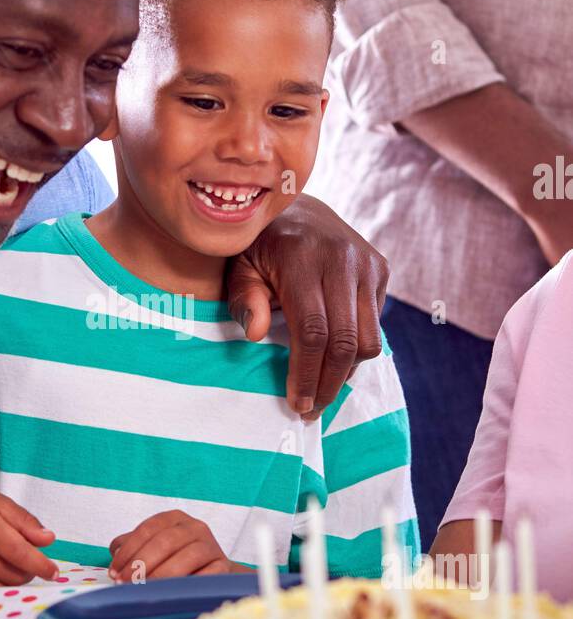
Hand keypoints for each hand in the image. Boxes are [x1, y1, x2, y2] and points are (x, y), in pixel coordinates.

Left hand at [108, 511, 234, 581]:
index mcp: (174, 518)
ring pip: (187, 557)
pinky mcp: (223, 566)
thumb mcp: (153, 547)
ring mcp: (211, 546)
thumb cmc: (176, 559)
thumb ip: (132, 545)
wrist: (212, 572)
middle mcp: (195, 527)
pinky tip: (172, 594)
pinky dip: (188, 584)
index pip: (148, 529)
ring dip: (162, 575)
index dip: (129, 551)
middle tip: (126, 583)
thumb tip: (115, 550)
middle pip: (166, 541)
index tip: (115, 571)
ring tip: (145, 589)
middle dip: (142, 564)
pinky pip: (207, 575)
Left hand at [227, 194, 387, 418]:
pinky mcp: (380, 268)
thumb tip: (256, 334)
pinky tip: (333, 359)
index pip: (312, 330)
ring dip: (347, 372)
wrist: (296, 208)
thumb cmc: (258, 246)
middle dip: (329, 384)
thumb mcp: (238, 267)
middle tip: (311, 410)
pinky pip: (374, 324)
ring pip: (368, 339)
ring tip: (323, 388)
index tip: (298, 404)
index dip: (307, 373)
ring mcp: (366, 262)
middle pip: (345, 341)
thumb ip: (243, 299)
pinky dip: (356, 349)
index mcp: (302, 257)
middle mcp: (342, 258)